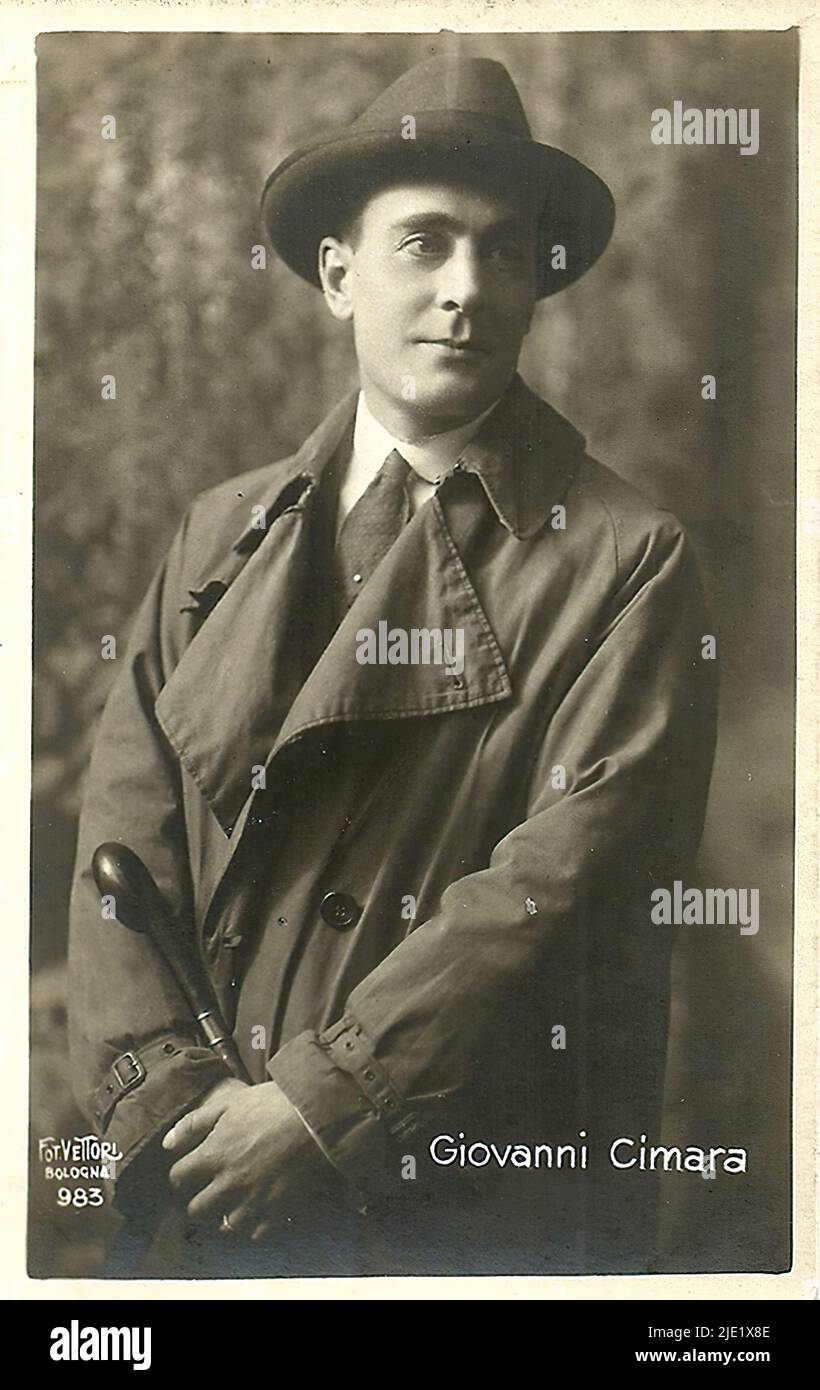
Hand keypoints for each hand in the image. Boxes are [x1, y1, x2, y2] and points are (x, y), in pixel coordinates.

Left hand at [163, 1078, 340, 1242]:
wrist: (315, 1117)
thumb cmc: (272, 1105)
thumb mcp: (228, 1103)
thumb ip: (193, 1123)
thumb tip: (167, 1144)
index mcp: (213, 1156)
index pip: (179, 1178)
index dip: (181, 1175)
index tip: (189, 1171)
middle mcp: (228, 1183)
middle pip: (197, 1209)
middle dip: (198, 1200)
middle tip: (209, 1190)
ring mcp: (252, 1200)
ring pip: (225, 1226)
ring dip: (225, 1216)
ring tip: (233, 1203)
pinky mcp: (276, 1210)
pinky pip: (256, 1234)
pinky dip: (254, 1226)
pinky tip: (257, 1211)